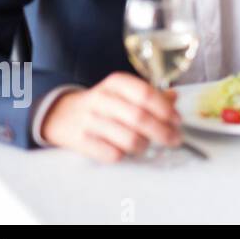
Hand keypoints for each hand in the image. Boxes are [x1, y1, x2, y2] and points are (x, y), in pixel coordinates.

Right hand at [41, 72, 180, 162]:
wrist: (62, 115)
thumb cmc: (104, 104)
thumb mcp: (124, 92)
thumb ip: (151, 95)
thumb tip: (174, 98)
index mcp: (116, 83)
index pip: (145, 94)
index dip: (165, 109)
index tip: (177, 120)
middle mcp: (102, 99)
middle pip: (140, 118)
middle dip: (162, 132)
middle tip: (174, 139)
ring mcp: (90, 121)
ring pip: (129, 139)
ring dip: (145, 145)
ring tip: (147, 145)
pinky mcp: (82, 142)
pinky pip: (113, 154)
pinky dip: (125, 155)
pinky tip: (126, 150)